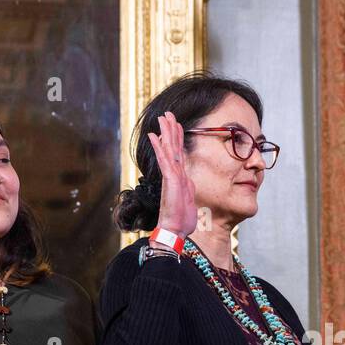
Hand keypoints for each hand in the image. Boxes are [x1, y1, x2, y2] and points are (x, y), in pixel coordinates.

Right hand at [148, 111, 198, 237]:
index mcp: (180, 178)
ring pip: (169, 149)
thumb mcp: (191, 201)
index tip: (177, 125)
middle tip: (168, 114)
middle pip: (173, 147)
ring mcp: (171, 176)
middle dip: (171, 129)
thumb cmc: (182, 221)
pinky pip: (165, 160)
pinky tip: (154, 135)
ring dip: (166, 132)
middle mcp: (174, 174)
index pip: (179, 154)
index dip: (178, 139)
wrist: (175, 231)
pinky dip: (159, 147)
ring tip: (163, 117)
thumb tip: (190, 184)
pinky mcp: (169, 180)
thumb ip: (189, 190)